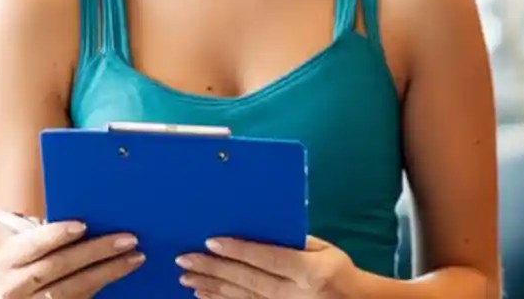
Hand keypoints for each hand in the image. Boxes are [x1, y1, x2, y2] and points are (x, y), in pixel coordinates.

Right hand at [0, 220, 143, 297]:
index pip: (31, 245)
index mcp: (8, 259)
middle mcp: (14, 286)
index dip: (55, 235)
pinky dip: (102, 285)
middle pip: (56, 266)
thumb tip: (95, 214)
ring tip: (136, 257)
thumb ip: (52, 234)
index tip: (83, 225)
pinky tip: (122, 272)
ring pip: (71, 289)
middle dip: (94, 251)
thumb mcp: (31, 250)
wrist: (22, 296)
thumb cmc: (34, 262)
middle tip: (129, 239)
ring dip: (107, 271)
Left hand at [176, 236, 362, 297]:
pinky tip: (203, 293)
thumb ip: (296, 242)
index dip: (238, 250)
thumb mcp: (326, 250)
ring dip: (210, 285)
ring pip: (239, 296)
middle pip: (246, 278)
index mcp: (307, 271)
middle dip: (213, 268)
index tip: (212, 241)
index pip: (266, 258)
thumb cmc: (338, 271)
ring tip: (186, 276)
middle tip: (185, 258)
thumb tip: (262, 231)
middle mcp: (291, 293)